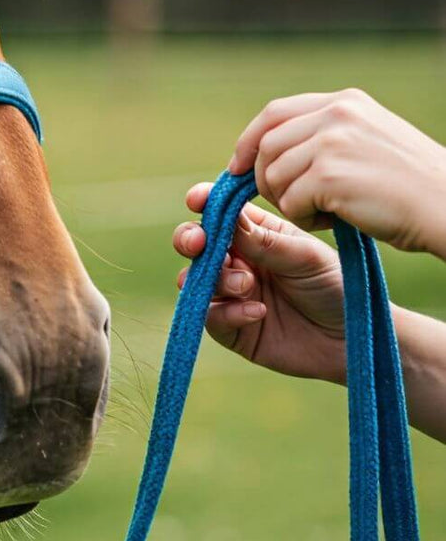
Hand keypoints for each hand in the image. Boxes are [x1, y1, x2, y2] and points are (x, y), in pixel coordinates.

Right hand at [174, 183, 347, 382]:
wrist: (351, 340)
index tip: (197, 200)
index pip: (223, 212)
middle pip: (197, 242)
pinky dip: (228, 313)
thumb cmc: (334, 288)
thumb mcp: (305, 257)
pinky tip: (258, 312)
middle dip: (190, 238)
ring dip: (216, 278)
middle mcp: (239, 260)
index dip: (206, 202)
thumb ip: (265, 241)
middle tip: (199, 243)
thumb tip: (228, 219)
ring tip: (245, 285)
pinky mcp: (231, 328)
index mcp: (257, 234)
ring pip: (195, 279)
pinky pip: (210, 316)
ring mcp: (231, 294)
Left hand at [229, 89, 445, 255]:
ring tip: (325, 211)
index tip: (237, 166)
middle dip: (264, 179)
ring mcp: (332, 142)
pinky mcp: (329, 175)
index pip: (274, 113)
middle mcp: (336, 115)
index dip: (249, 141)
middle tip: (290, 202)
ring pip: (273, 176)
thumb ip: (326, 134)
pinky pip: (290, 202)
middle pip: (266, 146)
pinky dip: (306, 219)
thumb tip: (268, 150)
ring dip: (290, 202)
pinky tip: (335, 220)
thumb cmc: (410, 184)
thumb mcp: (368, 139)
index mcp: (344, 102)